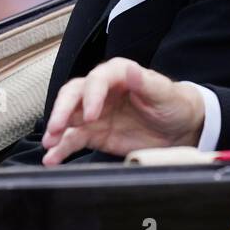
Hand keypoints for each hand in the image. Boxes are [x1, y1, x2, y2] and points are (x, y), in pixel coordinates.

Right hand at [40, 57, 204, 164]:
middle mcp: (101, 91)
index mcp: (118, 74)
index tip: (92, 115)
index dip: (91, 96)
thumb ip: (145, 82)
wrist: (180, 128)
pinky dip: (61, 149)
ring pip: (68, 117)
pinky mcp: (95, 134)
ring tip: (49, 144)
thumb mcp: (164, 92)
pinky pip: (73, 139)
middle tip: (56, 128)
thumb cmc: (173, 103)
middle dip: (62, 110)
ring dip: (56, 130)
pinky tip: (52, 159)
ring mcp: (96, 113)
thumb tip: (130, 70)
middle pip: (73, 95)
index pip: (97, 79)